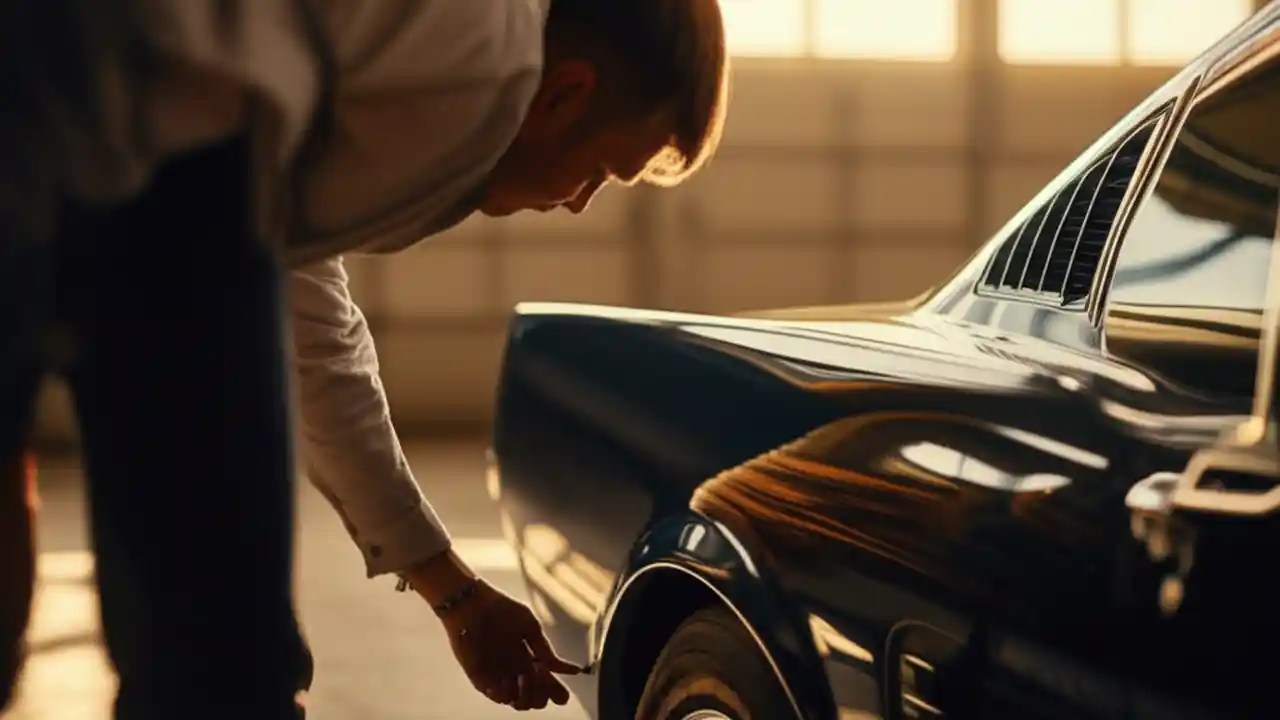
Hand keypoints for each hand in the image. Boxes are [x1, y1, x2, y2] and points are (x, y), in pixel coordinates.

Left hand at [402, 551, 583, 709]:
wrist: (473, 604)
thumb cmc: (502, 609)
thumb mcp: (531, 627)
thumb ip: (546, 650)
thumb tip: (571, 670)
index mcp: (527, 659)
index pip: (544, 684)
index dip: (555, 692)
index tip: (562, 693)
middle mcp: (514, 671)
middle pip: (532, 698)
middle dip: (541, 695)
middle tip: (541, 676)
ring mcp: (497, 676)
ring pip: (515, 701)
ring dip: (525, 695)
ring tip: (525, 677)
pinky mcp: (480, 678)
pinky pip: (495, 696)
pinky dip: (505, 694)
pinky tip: (509, 681)